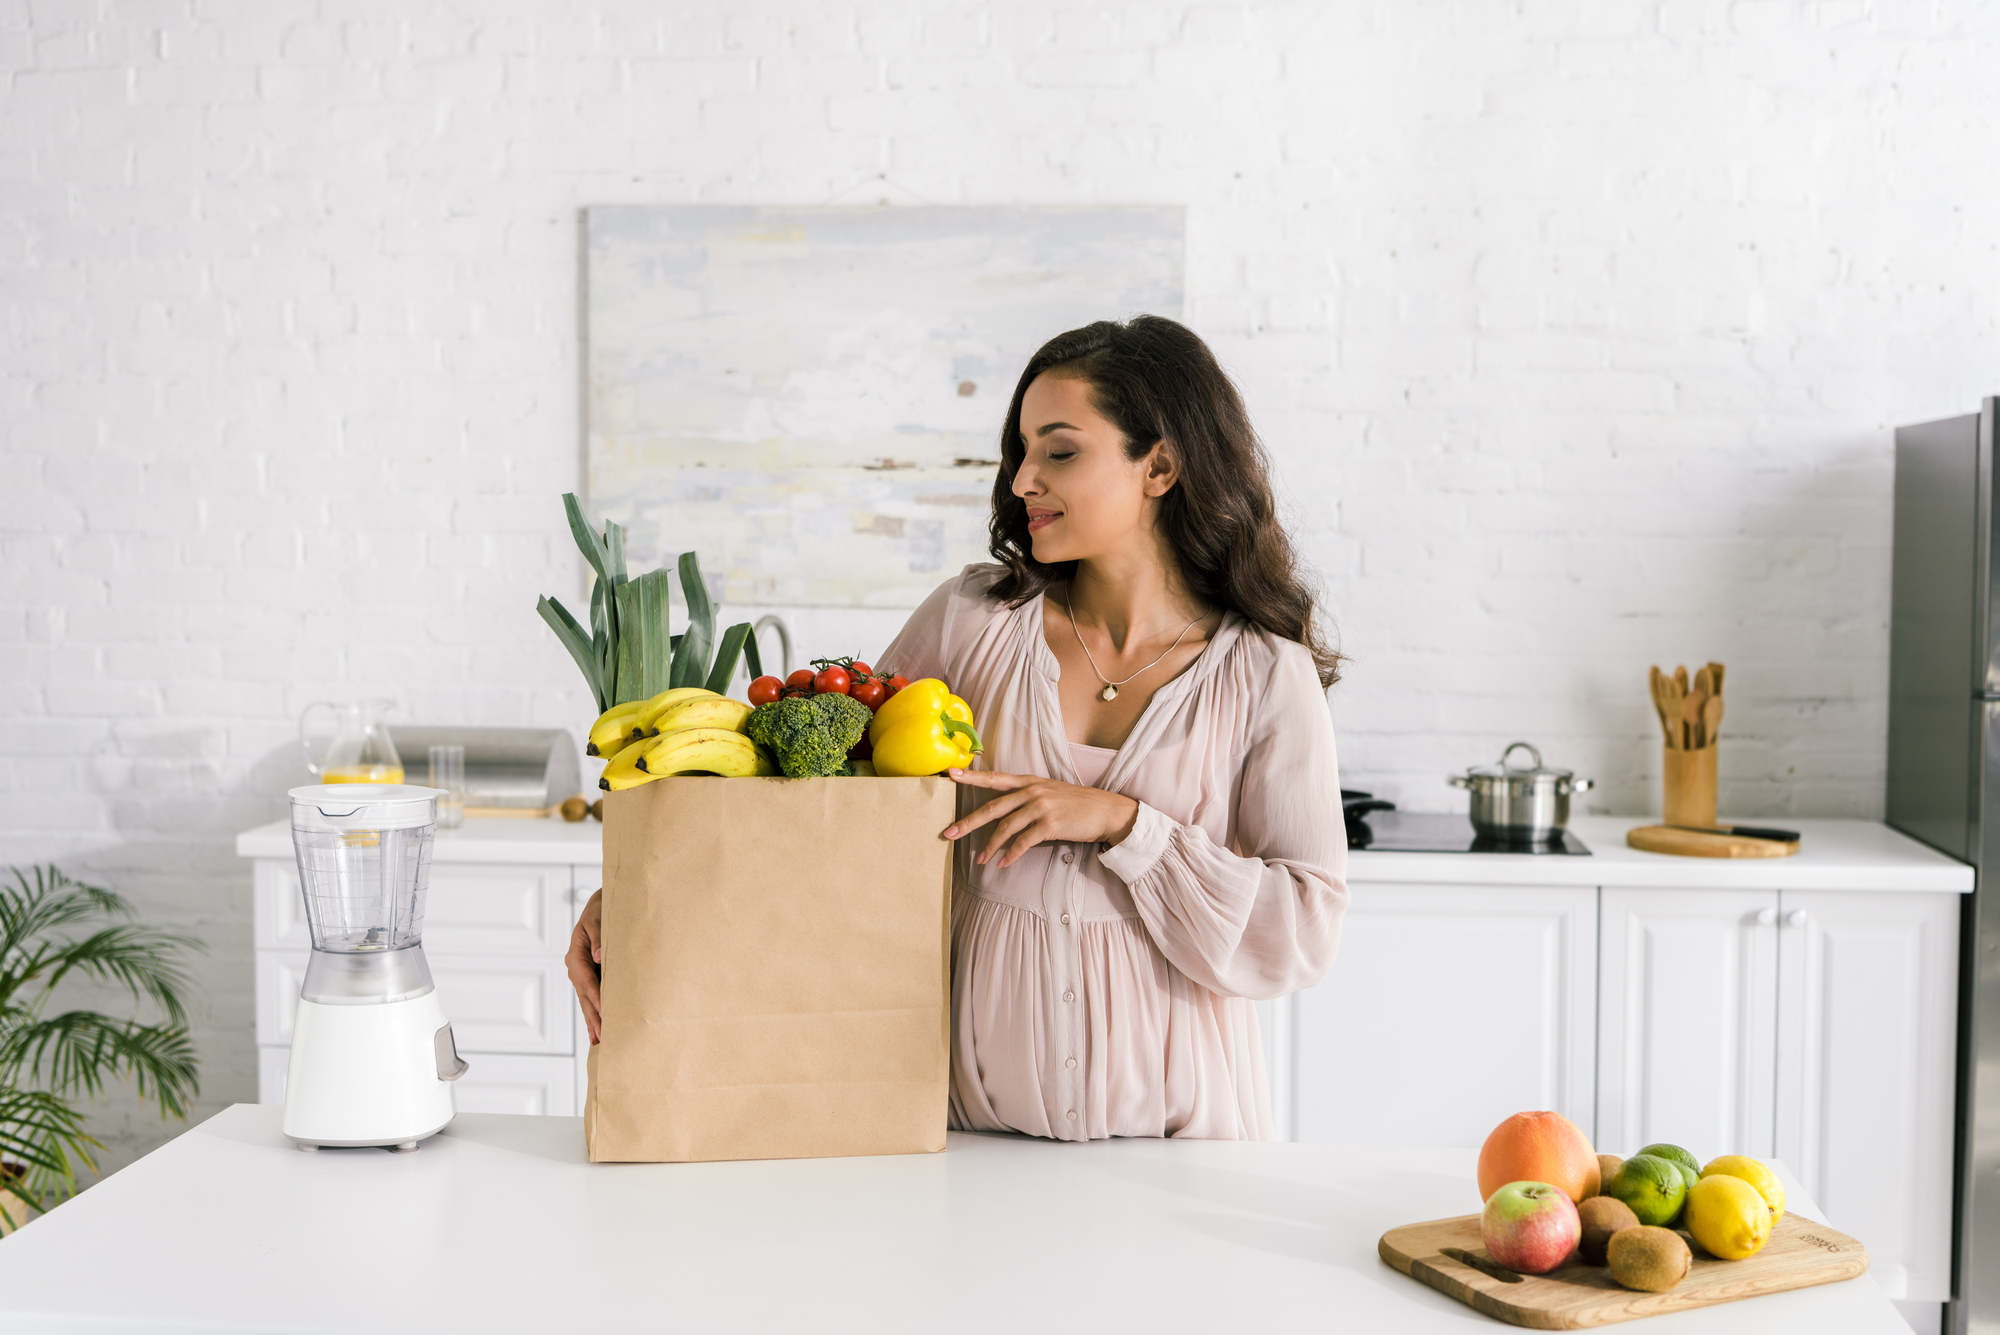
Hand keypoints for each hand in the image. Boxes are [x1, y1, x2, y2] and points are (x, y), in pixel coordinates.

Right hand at [565, 889, 603, 1044]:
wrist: (598, 905)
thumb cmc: (601, 910)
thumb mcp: (598, 919)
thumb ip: (599, 937)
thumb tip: (599, 956)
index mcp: (576, 954)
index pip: (586, 981)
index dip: (596, 997)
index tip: (604, 1012)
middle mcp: (575, 966)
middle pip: (584, 996)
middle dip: (593, 1017)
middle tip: (601, 1037)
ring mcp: (580, 973)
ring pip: (586, 1000)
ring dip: (592, 1020)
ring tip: (598, 1041)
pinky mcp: (588, 976)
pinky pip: (590, 997)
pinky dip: (593, 1013)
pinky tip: (596, 1029)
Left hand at [941, 768, 1139, 868]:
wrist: (1105, 810)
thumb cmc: (1076, 804)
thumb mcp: (1050, 792)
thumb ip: (1027, 797)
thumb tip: (1004, 812)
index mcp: (1029, 781)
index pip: (995, 778)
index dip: (972, 776)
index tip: (950, 774)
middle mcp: (1032, 791)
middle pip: (993, 807)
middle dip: (969, 822)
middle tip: (949, 833)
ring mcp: (1041, 807)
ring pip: (1006, 828)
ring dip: (990, 846)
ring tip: (980, 860)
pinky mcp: (1050, 825)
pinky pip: (1023, 842)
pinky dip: (1011, 854)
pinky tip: (1003, 863)